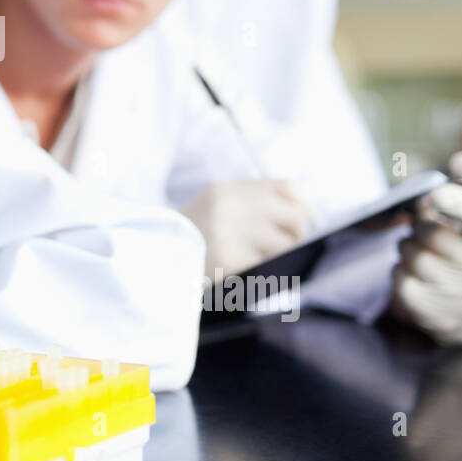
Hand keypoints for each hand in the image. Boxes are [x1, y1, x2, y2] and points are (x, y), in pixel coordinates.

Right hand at [183, 180, 315, 277]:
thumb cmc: (190, 234)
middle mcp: (230, 207)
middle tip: (286, 244)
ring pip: (285, 245)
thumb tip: (307, 213)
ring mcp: (230, 235)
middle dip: (295, 234)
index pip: (287, 188)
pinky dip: (264, 272)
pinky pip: (269, 268)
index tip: (309, 220)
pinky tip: (247, 270)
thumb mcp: (214, 203)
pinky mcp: (230, 263)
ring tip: (256, 258)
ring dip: (278, 255)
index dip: (304, 205)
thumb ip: (252, 199)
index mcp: (225, 190)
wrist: (152, 260)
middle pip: (295, 217)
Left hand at [390, 152, 461, 347]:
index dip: (454, 203)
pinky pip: (399, 280)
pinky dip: (400, 271)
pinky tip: (417, 273)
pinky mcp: (437, 318)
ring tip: (424, 251)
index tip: (435, 194)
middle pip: (430, 232)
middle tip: (428, 227)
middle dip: (421, 224)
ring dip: (408, 247)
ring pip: (411, 255)